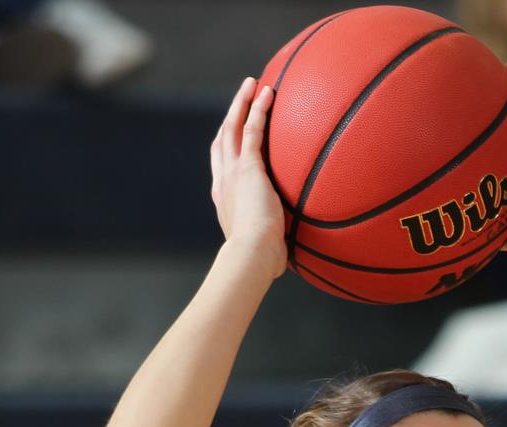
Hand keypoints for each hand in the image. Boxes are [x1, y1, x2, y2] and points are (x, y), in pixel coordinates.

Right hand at [210, 77, 286, 277]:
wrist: (252, 256)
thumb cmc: (261, 262)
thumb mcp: (265, 251)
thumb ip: (272, 247)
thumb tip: (284, 260)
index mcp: (224, 200)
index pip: (222, 168)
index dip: (226, 150)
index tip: (233, 139)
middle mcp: (223, 182)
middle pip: (222, 140)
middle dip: (230, 116)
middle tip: (240, 98)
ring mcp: (232, 173)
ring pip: (232, 128)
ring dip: (241, 103)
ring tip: (252, 83)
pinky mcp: (247, 168)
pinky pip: (251, 130)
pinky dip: (258, 109)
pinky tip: (267, 92)